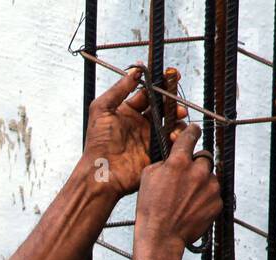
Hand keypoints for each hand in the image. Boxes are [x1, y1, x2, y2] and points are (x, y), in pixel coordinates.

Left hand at [81, 65, 187, 197]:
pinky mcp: (156, 152)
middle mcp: (140, 123)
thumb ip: (118, 89)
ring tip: (178, 116)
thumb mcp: (101, 109)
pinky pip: (172, 141)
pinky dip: (177, 135)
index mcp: (127, 112)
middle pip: (163, 107)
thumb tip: (135, 71)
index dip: (160, 84)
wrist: (102, 172)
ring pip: (171, 122)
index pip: (148, 93)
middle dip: (172, 101)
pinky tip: (173, 134)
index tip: (172, 75)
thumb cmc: (97, 143)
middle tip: (176, 101)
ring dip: (177, 117)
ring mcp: (149, 138)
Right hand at [135, 124, 222, 248]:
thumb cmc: (150, 209)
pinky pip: (214, 193)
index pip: (191, 135)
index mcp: (178, 162)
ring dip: (201, 182)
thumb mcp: (147, 178)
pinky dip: (205, 197)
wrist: (161, 237)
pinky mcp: (217, 202)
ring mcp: (210, 187)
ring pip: (210, 176)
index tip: (193, 132)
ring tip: (186, 198)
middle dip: (195, 164)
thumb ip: (164, 162)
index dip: (192, 132)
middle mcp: (198, 171)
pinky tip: (192, 207)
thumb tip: (173, 158)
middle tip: (185, 177)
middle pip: (204, 157)